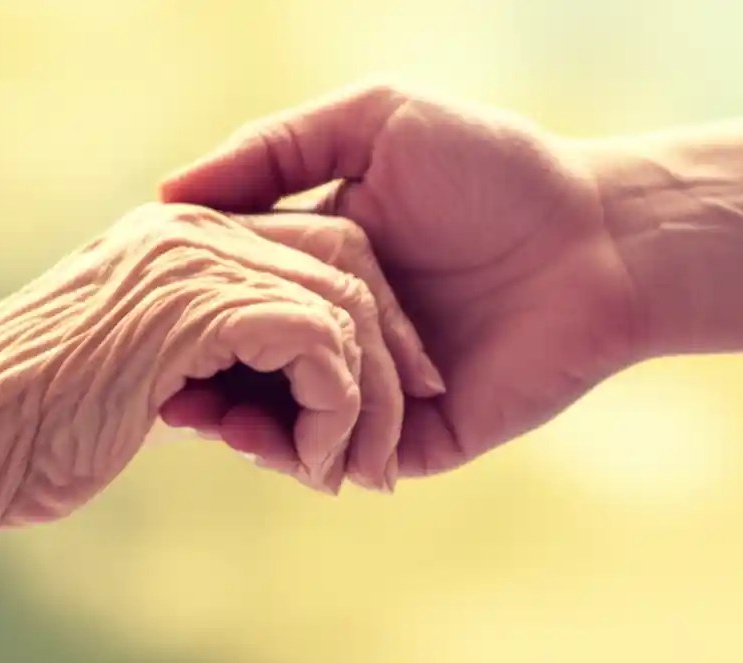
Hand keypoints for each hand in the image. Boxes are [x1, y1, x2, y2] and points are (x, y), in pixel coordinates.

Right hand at [0, 203, 437, 529]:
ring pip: (343, 307)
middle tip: (386, 445)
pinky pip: (316, 343)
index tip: (378, 405)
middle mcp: (193, 233)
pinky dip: (333, 410)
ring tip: (348, 474)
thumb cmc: (31, 427)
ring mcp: (192, 263)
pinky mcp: (193, 307)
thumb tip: (240, 408)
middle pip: (347, 266)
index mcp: (179, 241)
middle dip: (386, 359)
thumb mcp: (128, 383)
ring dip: (364, 401)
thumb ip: (190, 369)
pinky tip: (309, 467)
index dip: (363, 326)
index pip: (313, 253)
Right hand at [161, 83, 641, 474]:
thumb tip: (168, 191)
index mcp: (324, 261)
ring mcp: (379, 388)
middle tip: (162, 391)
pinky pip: (346, 459)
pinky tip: (270, 441)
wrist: (599, 237)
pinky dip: (302, 457)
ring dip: (240, 425)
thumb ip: (274, 148)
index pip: (237, 298)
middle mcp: (343, 328)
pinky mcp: (420, 436)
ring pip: (287, 423)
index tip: (143, 323)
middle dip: (203, 383)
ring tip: (206, 419)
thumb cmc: (494, 166)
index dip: (190, 315)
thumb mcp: (375, 122)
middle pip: (251, 368)